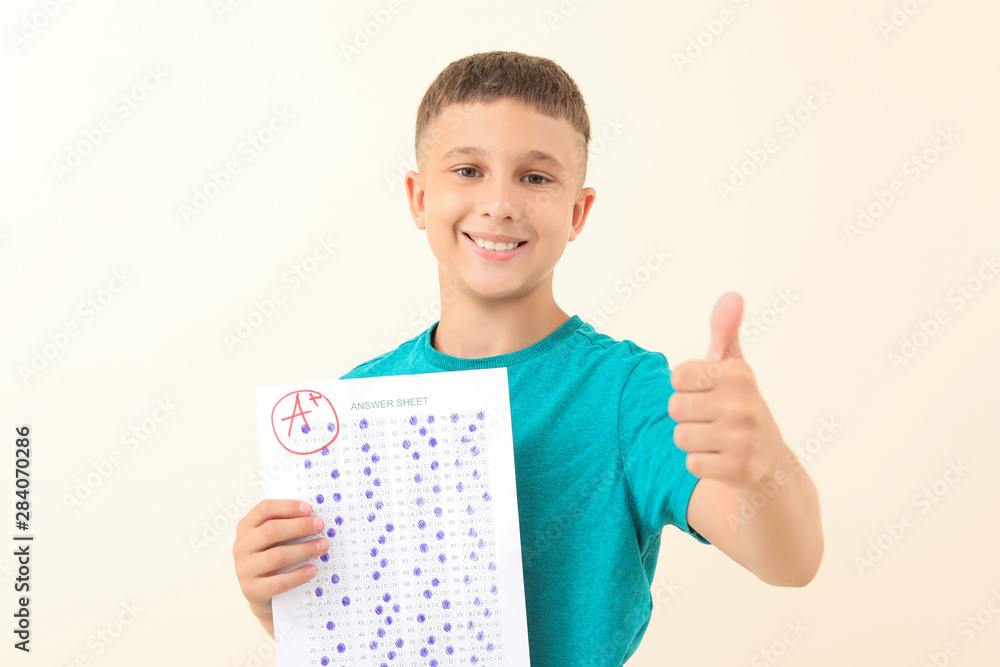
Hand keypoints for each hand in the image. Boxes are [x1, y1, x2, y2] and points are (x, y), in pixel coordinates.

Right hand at [233, 499, 327, 617]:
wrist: (260, 592)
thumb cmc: (271, 555)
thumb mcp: (272, 538)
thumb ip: (286, 525)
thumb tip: (314, 517)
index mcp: (246, 527)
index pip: (264, 509)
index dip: (287, 507)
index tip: (309, 509)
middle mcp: (242, 546)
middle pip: (271, 530)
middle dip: (300, 526)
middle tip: (320, 526)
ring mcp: (245, 569)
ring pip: (277, 556)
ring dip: (304, 550)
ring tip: (322, 546)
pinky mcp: (252, 590)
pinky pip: (278, 582)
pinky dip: (298, 575)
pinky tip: (313, 569)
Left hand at [667, 292, 784, 488]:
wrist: (770, 462)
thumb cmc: (739, 407)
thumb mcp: (733, 367)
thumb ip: (725, 331)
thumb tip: (731, 295)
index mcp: (738, 374)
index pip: (677, 376)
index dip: (686, 388)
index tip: (709, 394)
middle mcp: (744, 403)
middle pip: (675, 408)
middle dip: (687, 417)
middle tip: (714, 420)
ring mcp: (744, 438)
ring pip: (680, 437)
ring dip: (693, 442)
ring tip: (718, 440)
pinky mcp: (740, 469)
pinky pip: (692, 464)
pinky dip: (702, 464)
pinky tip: (723, 460)